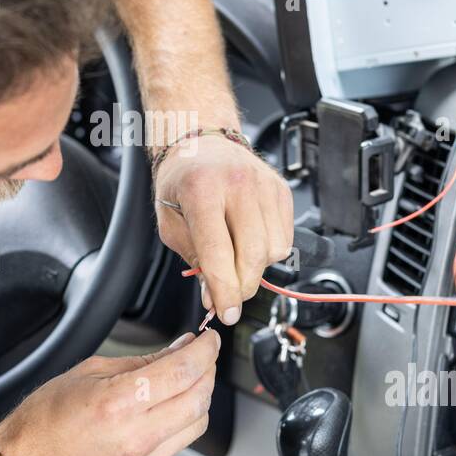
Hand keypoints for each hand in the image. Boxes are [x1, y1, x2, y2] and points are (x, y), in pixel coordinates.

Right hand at [0, 330, 218, 455]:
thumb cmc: (46, 419)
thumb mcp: (90, 371)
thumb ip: (142, 362)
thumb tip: (179, 350)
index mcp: (117, 403)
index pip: (182, 372)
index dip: (204, 351)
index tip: (209, 339)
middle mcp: (134, 437)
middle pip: (199, 399)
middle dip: (207, 371)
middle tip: (201, 355)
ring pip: (197, 424)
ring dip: (199, 397)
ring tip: (186, 379)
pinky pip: (178, 443)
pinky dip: (181, 420)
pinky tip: (166, 407)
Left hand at [154, 135, 293, 324]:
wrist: (204, 142)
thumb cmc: (183, 180)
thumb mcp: (170, 221)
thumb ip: (193, 258)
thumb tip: (214, 295)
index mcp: (202, 189)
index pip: (218, 252)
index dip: (224, 290)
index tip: (226, 313)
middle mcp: (238, 184)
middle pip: (254, 255)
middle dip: (242, 287)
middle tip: (229, 295)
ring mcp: (265, 186)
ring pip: (274, 251)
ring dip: (255, 268)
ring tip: (234, 257)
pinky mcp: (283, 191)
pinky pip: (285, 239)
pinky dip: (269, 251)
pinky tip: (248, 241)